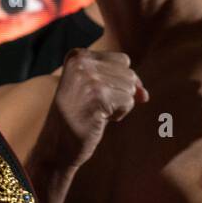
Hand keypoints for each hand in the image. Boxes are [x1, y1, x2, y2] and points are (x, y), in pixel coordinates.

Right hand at [36, 48, 147, 167]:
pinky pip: (128, 102)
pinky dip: (118, 115)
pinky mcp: (97, 96)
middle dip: (119, 95)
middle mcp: (81, 62)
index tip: (99, 97)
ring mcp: (88, 78)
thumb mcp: (95, 92)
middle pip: (129, 74)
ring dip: (118, 106)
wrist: (55, 147)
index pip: (122, 60)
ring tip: (94, 113)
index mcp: (77, 56)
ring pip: (130, 88)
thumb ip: (120, 83)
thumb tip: (145, 95)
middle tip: (93, 107)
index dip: (121, 82)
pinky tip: (97, 120)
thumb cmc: (77, 119)